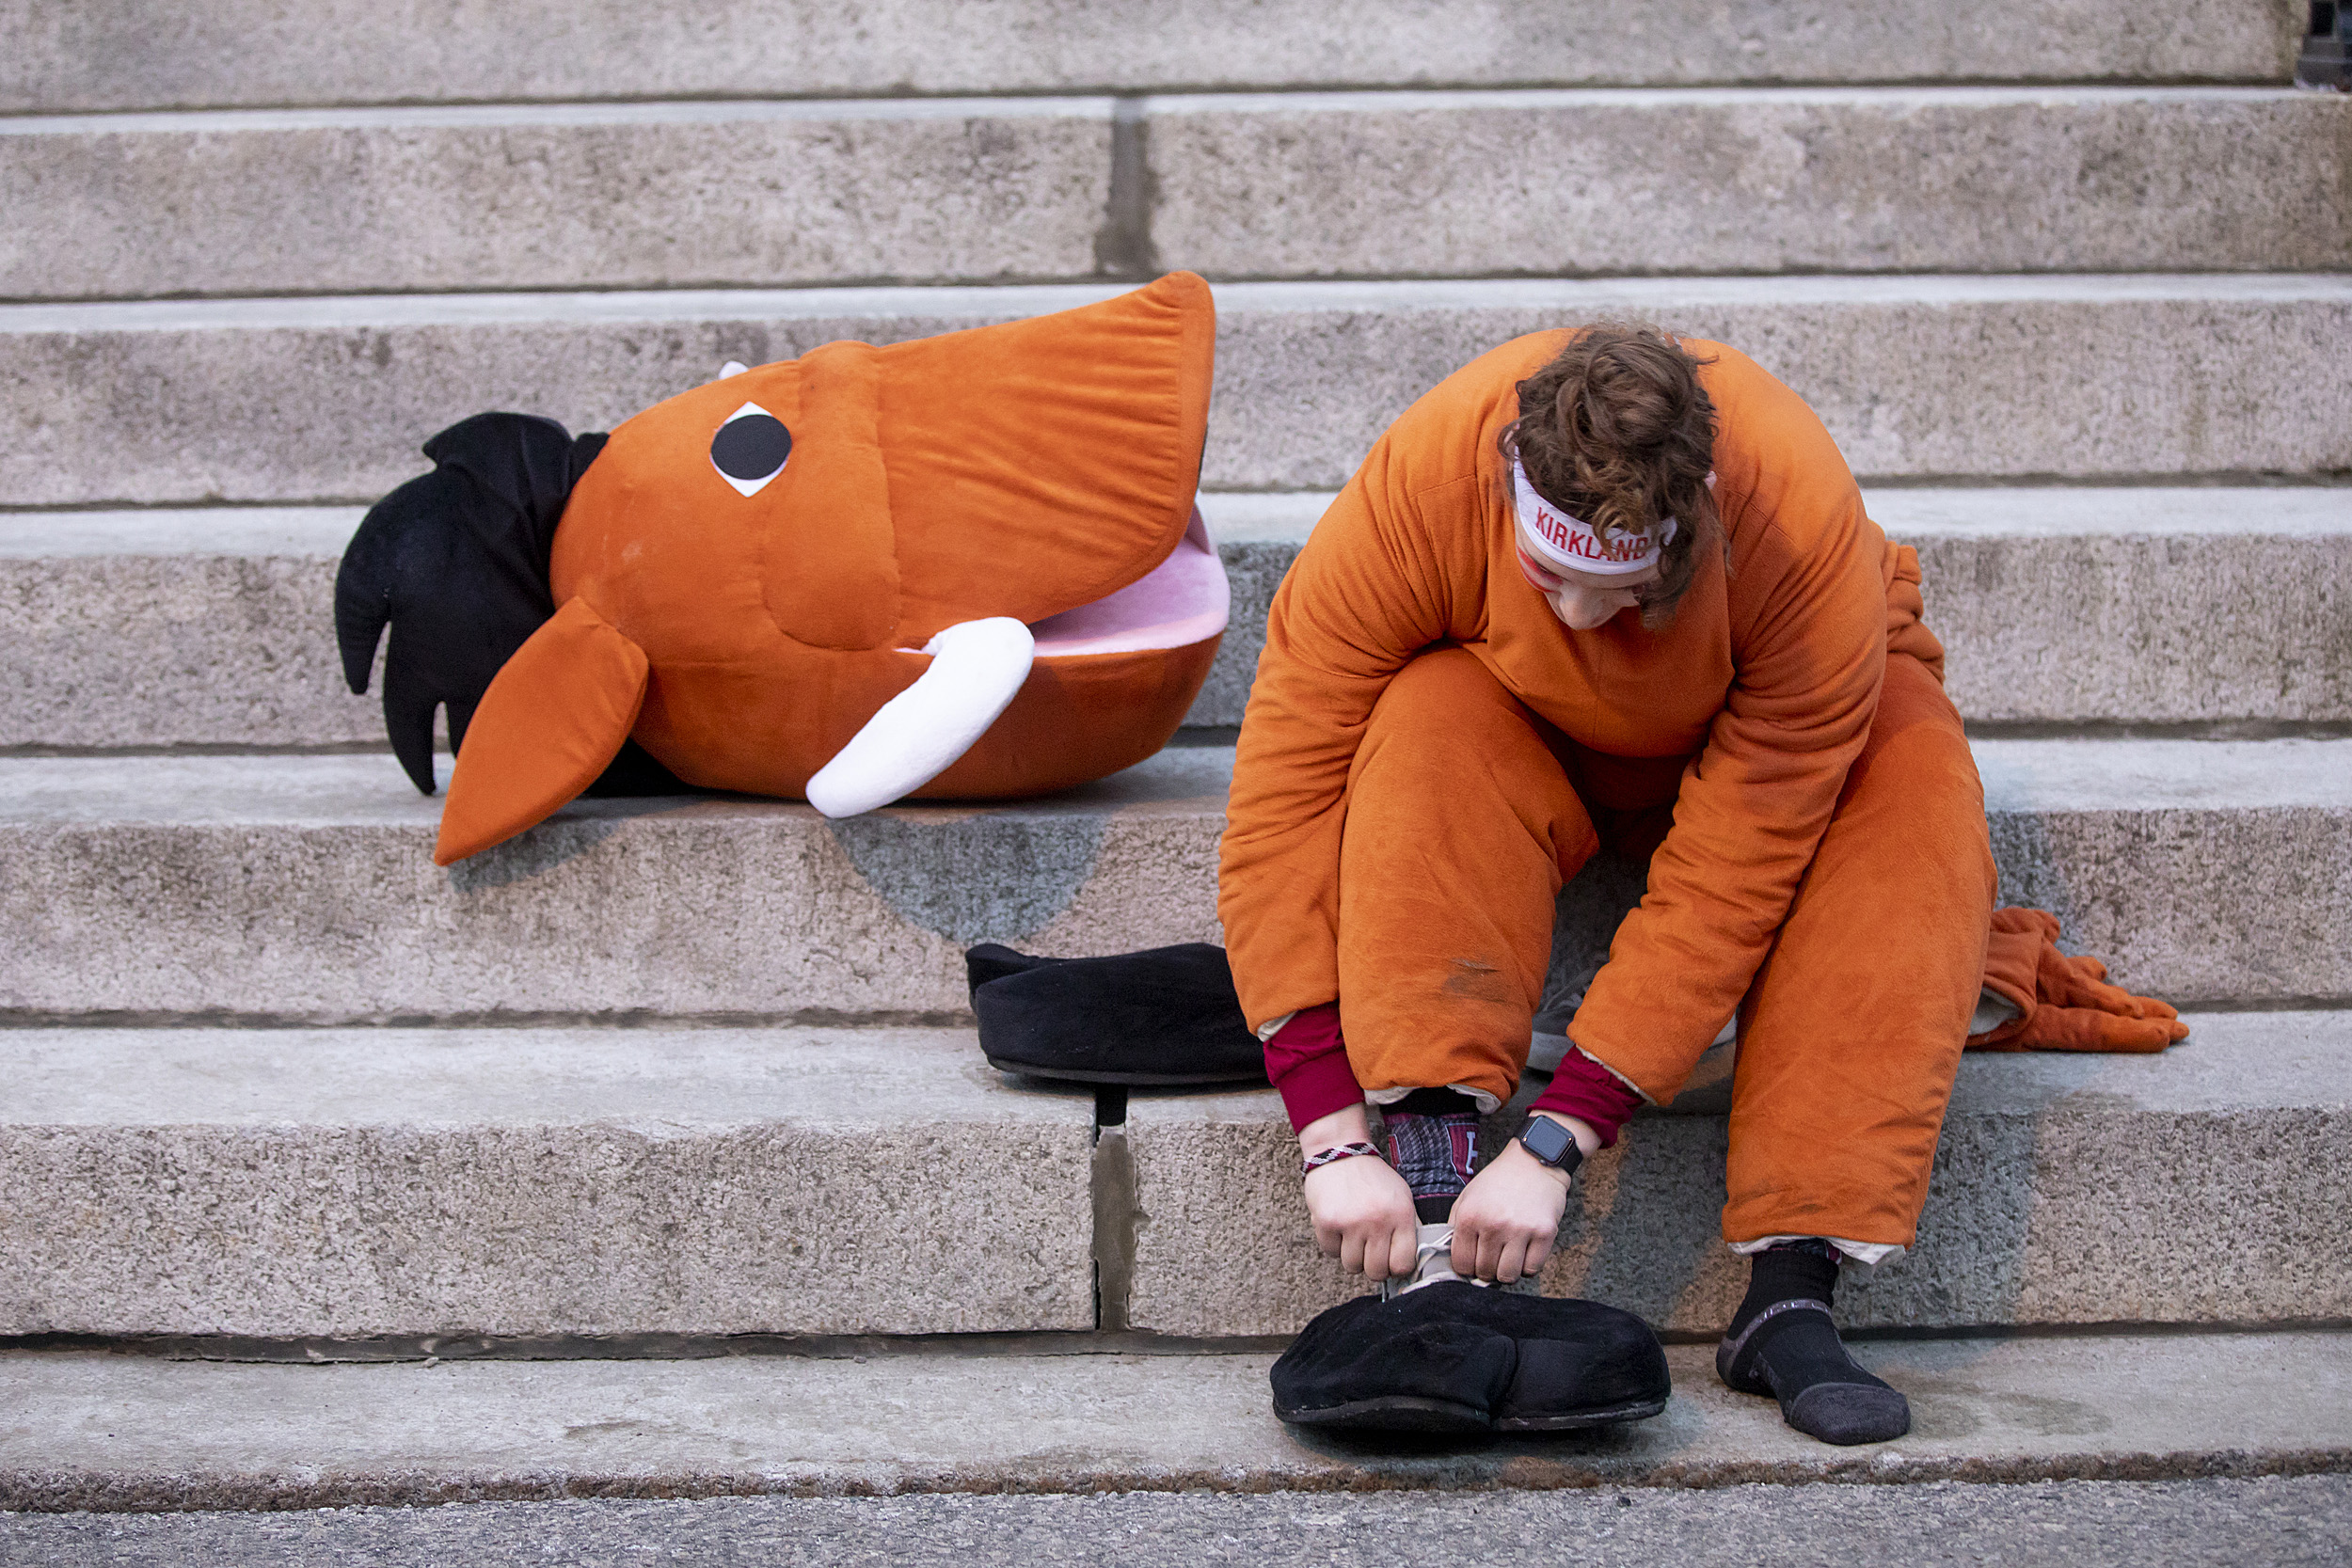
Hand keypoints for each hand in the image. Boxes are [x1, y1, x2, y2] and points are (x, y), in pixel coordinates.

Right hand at [1298, 1106, 1417, 1280]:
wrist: (1340, 1151)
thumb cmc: (1372, 1178)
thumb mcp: (1401, 1198)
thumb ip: (1406, 1230)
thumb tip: (1406, 1267)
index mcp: (1401, 1215)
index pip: (1403, 1265)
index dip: (1395, 1267)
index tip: (1390, 1259)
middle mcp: (1377, 1221)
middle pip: (1376, 1272)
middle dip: (1372, 1265)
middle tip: (1368, 1249)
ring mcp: (1351, 1223)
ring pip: (1352, 1266)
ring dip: (1351, 1255)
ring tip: (1352, 1234)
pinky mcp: (1327, 1222)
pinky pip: (1330, 1252)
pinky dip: (1333, 1243)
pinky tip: (1338, 1225)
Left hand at [1448, 1113, 1591, 1283]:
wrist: (1534, 1161)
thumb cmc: (1499, 1180)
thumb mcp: (1467, 1197)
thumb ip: (1456, 1227)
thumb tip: (1453, 1259)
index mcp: (1470, 1217)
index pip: (1461, 1264)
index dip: (1466, 1267)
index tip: (1473, 1261)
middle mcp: (1493, 1225)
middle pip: (1484, 1273)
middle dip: (1486, 1270)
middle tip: (1493, 1257)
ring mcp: (1520, 1230)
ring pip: (1508, 1276)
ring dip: (1507, 1272)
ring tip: (1508, 1256)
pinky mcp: (1544, 1233)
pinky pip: (1532, 1269)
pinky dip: (1527, 1267)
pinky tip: (1524, 1252)